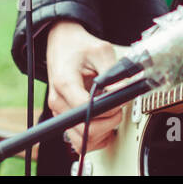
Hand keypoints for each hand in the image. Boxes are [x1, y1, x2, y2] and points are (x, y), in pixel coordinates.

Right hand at [45, 20, 123, 152]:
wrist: (62, 42)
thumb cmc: (78, 46)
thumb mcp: (100, 51)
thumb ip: (113, 72)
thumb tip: (123, 93)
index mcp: (64, 83)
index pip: (87, 109)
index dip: (108, 109)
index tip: (118, 101)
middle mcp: (59, 101)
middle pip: (85, 129)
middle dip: (109, 122)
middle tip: (118, 107)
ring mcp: (59, 111)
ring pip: (82, 141)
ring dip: (102, 133)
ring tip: (111, 116)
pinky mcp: (64, 117)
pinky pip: (79, 140)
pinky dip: (95, 138)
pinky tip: (104, 123)